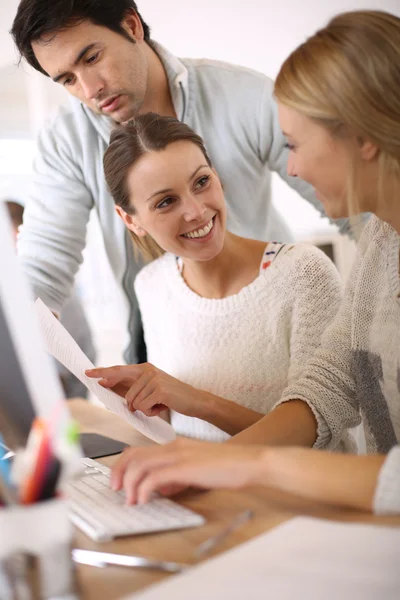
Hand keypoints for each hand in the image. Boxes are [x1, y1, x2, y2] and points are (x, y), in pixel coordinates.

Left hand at [85, 363, 203, 417]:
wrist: (195, 400)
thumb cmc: (171, 397)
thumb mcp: (151, 390)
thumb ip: (132, 388)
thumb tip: (107, 386)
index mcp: (144, 368)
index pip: (118, 370)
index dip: (102, 372)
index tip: (88, 373)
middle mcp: (148, 370)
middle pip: (124, 390)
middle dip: (129, 402)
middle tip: (144, 406)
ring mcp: (153, 379)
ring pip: (133, 403)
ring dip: (145, 409)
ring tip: (159, 405)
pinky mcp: (159, 390)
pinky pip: (143, 407)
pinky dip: (151, 412)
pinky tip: (162, 407)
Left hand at [111, 438, 265, 503]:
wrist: (249, 461)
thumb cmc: (227, 467)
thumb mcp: (196, 470)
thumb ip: (177, 477)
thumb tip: (161, 489)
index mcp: (175, 445)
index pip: (139, 450)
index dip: (123, 465)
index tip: (118, 481)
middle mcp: (173, 447)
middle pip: (133, 455)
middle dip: (119, 473)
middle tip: (116, 491)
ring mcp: (179, 455)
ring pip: (140, 465)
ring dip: (130, 484)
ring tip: (131, 501)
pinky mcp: (186, 467)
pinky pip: (155, 477)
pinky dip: (144, 489)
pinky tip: (144, 500)